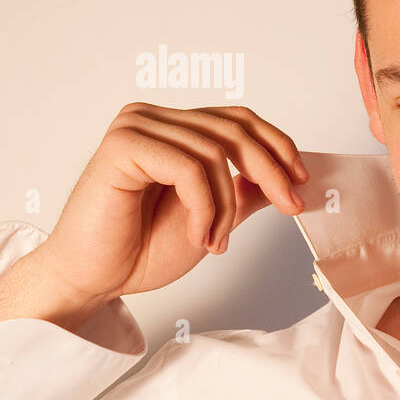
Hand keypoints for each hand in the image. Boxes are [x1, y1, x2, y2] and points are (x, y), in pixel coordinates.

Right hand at [27, 102, 308, 311]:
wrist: (96, 278)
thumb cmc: (142, 249)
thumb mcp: (215, 216)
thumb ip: (245, 192)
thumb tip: (289, 177)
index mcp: (176, 129)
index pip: (239, 120)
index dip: (278, 146)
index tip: (302, 181)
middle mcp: (155, 120)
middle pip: (235, 130)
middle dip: (272, 171)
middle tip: (291, 206)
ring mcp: (136, 127)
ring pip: (215, 152)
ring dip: (226, 206)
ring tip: (216, 241)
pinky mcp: (122, 145)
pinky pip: (188, 167)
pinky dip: (204, 207)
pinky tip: (199, 235)